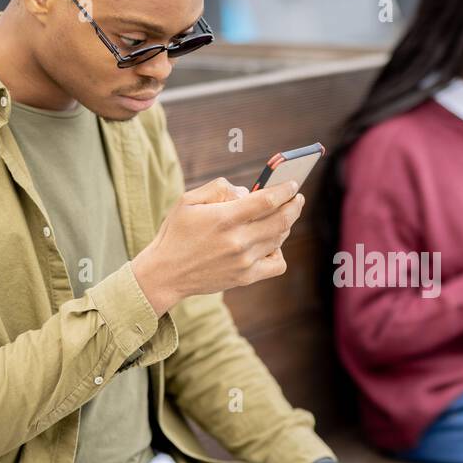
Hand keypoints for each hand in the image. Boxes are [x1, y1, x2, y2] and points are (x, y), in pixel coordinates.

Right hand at [131, 177, 302, 313]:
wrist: (165, 273)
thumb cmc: (176, 233)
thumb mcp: (188, 200)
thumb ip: (219, 188)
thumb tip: (247, 192)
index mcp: (224, 218)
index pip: (267, 200)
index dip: (285, 190)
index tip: (292, 184)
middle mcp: (238, 241)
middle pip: (282, 219)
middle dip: (294, 205)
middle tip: (297, 198)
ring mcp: (244, 261)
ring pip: (280, 239)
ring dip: (286, 224)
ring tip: (282, 216)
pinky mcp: (246, 277)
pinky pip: (277, 264)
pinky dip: (279, 252)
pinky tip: (270, 244)